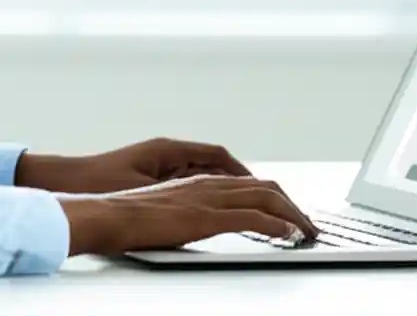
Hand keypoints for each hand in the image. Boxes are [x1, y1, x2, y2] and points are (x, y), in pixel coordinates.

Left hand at [15, 138, 251, 193]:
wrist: (65, 181)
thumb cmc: (97, 181)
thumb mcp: (144, 189)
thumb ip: (177, 193)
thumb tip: (209, 198)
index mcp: (167, 150)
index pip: (217, 156)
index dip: (242, 171)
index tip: (261, 187)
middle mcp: (165, 153)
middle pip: (213, 165)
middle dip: (238, 182)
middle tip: (261, 199)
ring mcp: (157, 165)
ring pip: (200, 175)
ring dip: (222, 189)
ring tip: (243, 207)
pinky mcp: (148, 177)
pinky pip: (185, 184)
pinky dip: (202, 195)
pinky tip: (209, 212)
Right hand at [58, 175, 320, 254]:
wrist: (109, 215)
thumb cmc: (127, 216)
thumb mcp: (165, 210)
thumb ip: (186, 212)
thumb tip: (198, 225)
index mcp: (198, 182)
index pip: (248, 185)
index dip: (274, 197)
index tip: (288, 214)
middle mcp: (208, 184)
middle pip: (265, 187)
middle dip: (292, 205)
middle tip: (307, 224)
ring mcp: (209, 199)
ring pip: (266, 198)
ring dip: (293, 215)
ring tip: (307, 230)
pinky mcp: (206, 217)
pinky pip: (253, 218)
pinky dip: (277, 225)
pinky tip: (289, 235)